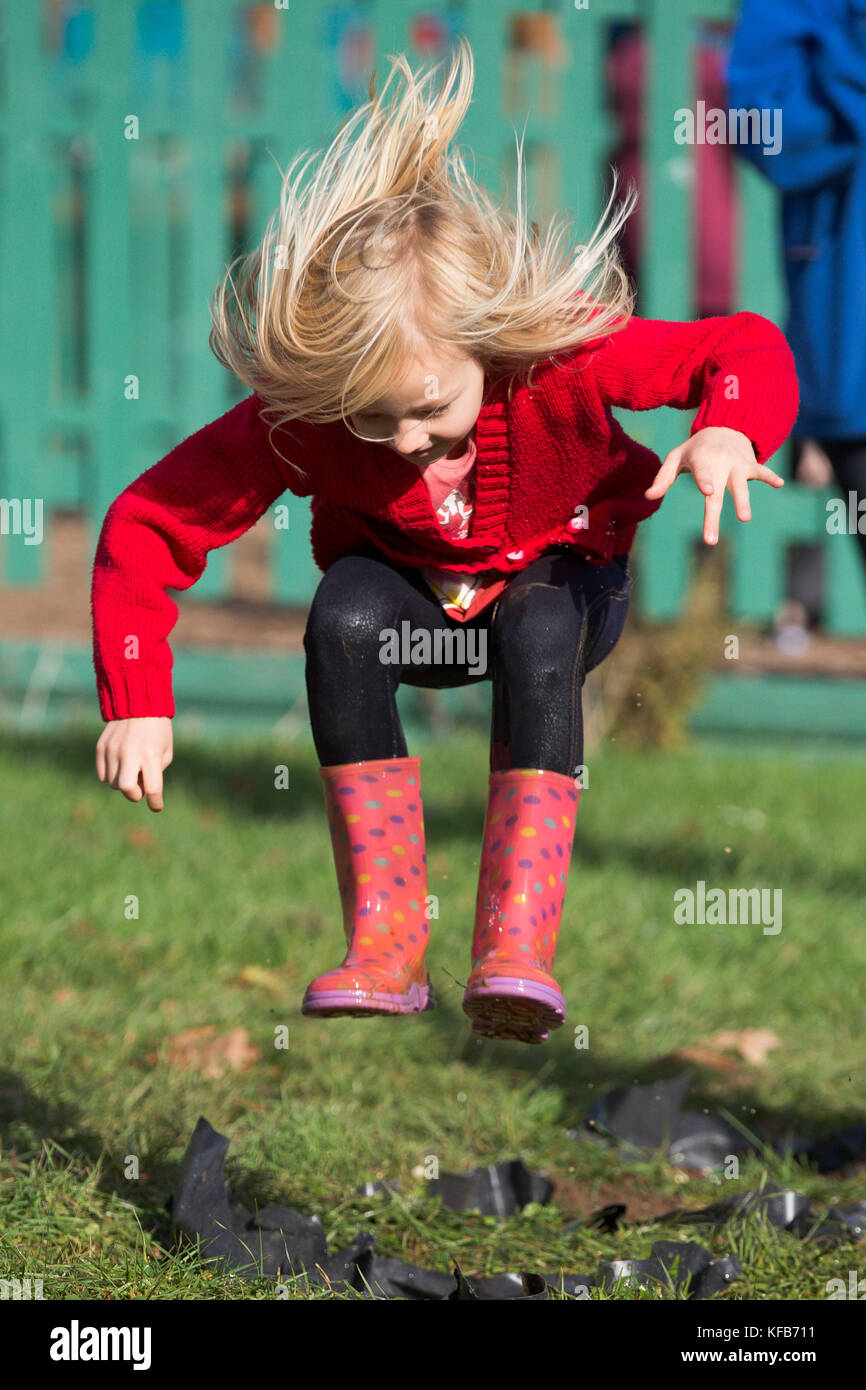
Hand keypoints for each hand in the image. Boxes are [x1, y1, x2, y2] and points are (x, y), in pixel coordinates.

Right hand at [96, 717, 172, 811]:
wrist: (137, 704)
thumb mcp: (166, 751)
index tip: (156, 806)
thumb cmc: (158, 730)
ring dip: (124, 782)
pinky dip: (112, 775)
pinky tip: (121, 764)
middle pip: (126, 789)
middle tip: (140, 788)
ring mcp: (112, 750)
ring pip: (113, 784)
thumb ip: (156, 773)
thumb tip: (141, 791)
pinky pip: (103, 774)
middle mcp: (130, 753)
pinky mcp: (101, 747)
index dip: (155, 802)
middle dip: (134, 795)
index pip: (152, 788)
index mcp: (151, 754)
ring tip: (132, 768)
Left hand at [644, 425, 783, 543]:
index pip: (701, 472)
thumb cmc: (696, 449)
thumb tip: (648, 496)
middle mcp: (719, 463)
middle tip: (710, 541)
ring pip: (741, 485)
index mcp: (700, 460)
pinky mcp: (750, 465)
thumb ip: (663, 477)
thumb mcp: (676, 457)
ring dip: (743, 501)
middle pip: (717, 493)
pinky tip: (780, 484)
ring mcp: (737, 464)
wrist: (724, 425)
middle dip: (714, 516)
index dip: (705, 481)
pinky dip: (770, 476)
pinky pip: (762, 471)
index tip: (708, 491)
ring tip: (744, 518)